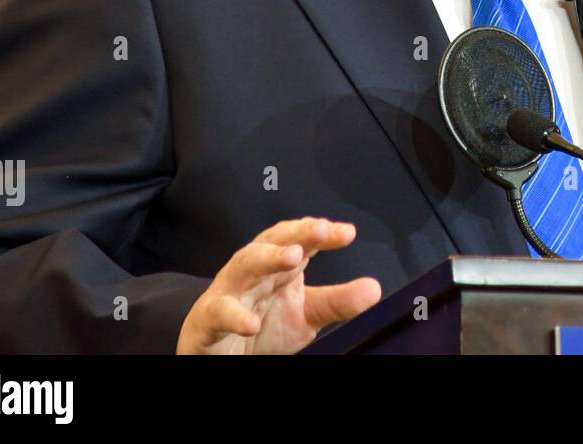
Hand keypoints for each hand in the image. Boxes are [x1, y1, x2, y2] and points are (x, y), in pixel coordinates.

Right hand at [176, 217, 380, 353]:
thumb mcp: (306, 314)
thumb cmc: (261, 323)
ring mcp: (229, 291)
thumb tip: (374, 288)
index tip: (347, 232)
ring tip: (294, 257)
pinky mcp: (208, 318)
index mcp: (278, 264)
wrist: (218, 352)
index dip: (322, 232)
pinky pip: (219, 312)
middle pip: (273, 241)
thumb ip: (337, 301)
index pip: (301, 239)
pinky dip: (234, 315)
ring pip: (244, 264)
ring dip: (268, 257)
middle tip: (321, 230)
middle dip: (297, 232)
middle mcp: (253, 270)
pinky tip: (251, 323)